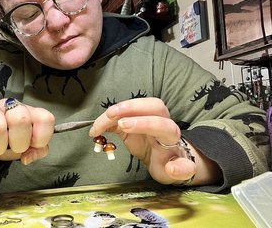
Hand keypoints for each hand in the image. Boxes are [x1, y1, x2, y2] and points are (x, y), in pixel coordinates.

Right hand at [0, 98, 54, 164]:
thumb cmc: (7, 139)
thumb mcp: (26, 145)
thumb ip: (37, 150)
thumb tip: (27, 158)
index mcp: (28, 111)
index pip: (45, 119)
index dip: (41, 137)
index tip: (32, 145)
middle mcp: (10, 106)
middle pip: (21, 120)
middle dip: (18, 143)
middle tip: (11, 147)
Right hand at [89, 98, 219, 185]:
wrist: (166, 158)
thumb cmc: (170, 163)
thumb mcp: (178, 172)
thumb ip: (181, 170)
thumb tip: (173, 168)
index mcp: (171, 135)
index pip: (161, 124)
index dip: (144, 122)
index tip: (125, 126)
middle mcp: (161, 120)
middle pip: (152, 105)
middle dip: (132, 106)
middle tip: (112, 114)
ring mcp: (145, 118)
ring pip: (135, 105)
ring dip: (117, 110)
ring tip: (101, 122)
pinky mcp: (131, 120)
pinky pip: (119, 116)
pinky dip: (107, 120)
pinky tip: (96, 128)